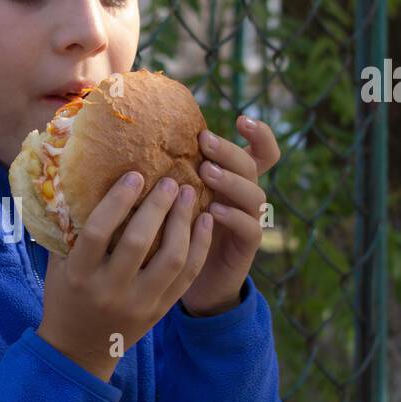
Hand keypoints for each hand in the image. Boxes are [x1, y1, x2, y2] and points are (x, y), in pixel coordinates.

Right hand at [37, 172, 214, 381]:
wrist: (79, 351)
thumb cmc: (66, 297)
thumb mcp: (58, 266)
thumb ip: (67, 231)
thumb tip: (77, 182)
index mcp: (79, 275)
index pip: (98, 232)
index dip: (118, 201)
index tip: (134, 175)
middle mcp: (109, 290)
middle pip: (139, 242)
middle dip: (158, 207)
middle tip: (170, 181)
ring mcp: (138, 303)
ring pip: (171, 259)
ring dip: (183, 222)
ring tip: (189, 194)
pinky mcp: (160, 311)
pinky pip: (187, 276)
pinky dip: (199, 245)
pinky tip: (204, 220)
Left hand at [179, 114, 280, 316]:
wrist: (190, 282)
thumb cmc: (177, 231)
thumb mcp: (177, 198)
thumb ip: (172, 172)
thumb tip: (140, 137)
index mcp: (233, 179)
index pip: (261, 152)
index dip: (261, 135)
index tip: (242, 119)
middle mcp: (244, 196)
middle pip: (251, 166)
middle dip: (229, 151)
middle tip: (204, 141)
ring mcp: (248, 220)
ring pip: (254, 194)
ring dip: (230, 180)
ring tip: (206, 172)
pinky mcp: (246, 247)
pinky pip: (249, 228)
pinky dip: (233, 217)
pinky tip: (213, 211)